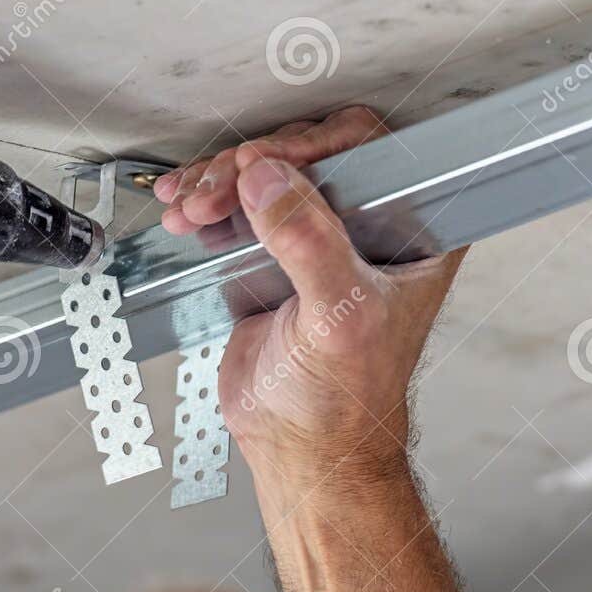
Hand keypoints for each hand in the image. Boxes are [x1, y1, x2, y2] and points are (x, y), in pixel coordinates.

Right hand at [156, 106, 471, 591]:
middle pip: (305, 154)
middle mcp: (367, 225)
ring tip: (191, 208)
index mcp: (409, 229)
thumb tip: (270, 180)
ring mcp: (317, 237)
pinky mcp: (274, 255)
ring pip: (265, 176)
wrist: (301, 448)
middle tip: (216, 191)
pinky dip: (206, 202)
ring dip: (219, 183)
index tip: (264, 163)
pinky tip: (182, 210)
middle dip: (249, 167)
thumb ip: (310, 245)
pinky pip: (239, 206)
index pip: (368, 149)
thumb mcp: (339, 316)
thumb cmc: (346, 399)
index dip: (312, 144)